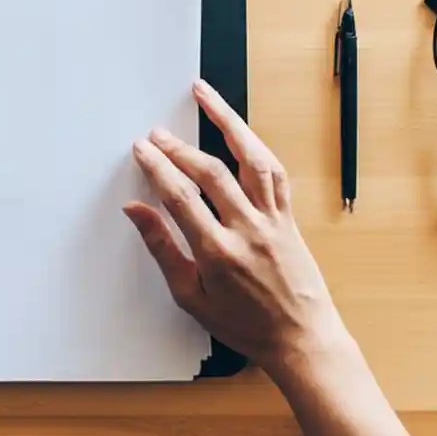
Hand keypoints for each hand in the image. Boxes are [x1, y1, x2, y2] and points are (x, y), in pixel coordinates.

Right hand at [126, 79, 348, 373]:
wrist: (301, 338)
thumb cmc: (244, 325)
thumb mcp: (190, 297)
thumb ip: (162, 248)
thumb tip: (136, 211)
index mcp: (218, 253)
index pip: (180, 197)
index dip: (158, 167)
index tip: (142, 149)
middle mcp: (248, 230)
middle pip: (210, 173)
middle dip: (179, 148)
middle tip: (158, 133)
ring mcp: (273, 220)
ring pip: (250, 159)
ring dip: (227, 123)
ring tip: (206, 97)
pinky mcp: (289, 217)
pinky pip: (274, 172)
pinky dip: (256, 146)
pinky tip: (242, 131)